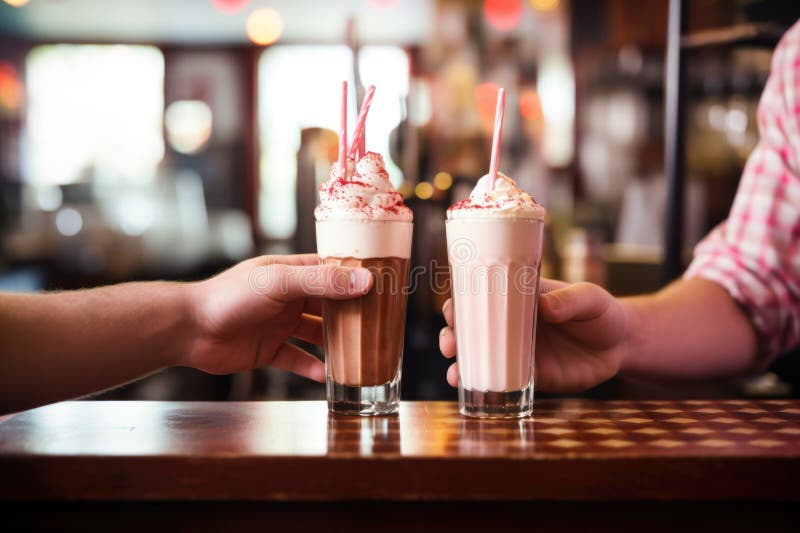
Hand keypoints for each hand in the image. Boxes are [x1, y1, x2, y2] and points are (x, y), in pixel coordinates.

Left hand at [184, 254, 371, 380]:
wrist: (190, 329)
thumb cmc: (229, 297)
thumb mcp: (280, 282)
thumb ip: (322, 282)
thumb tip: (364, 280)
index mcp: (291, 272)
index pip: (331, 270)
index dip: (356, 276)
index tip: (383, 285)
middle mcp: (288, 297)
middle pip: (329, 304)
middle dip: (352, 313)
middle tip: (379, 323)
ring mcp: (279, 324)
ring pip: (317, 333)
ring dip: (337, 343)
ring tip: (361, 353)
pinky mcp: (269, 350)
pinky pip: (297, 359)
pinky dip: (313, 368)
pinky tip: (329, 377)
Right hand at [439, 280, 629, 391]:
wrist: (621, 345)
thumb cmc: (602, 312)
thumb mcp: (589, 298)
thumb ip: (569, 300)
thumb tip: (545, 306)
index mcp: (519, 299)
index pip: (481, 296)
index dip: (461, 302)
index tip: (451, 310)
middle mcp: (511, 324)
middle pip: (471, 328)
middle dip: (452, 335)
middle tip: (450, 344)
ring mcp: (517, 351)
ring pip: (479, 356)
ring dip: (461, 362)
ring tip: (454, 371)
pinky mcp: (529, 375)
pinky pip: (500, 381)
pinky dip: (482, 385)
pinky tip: (468, 389)